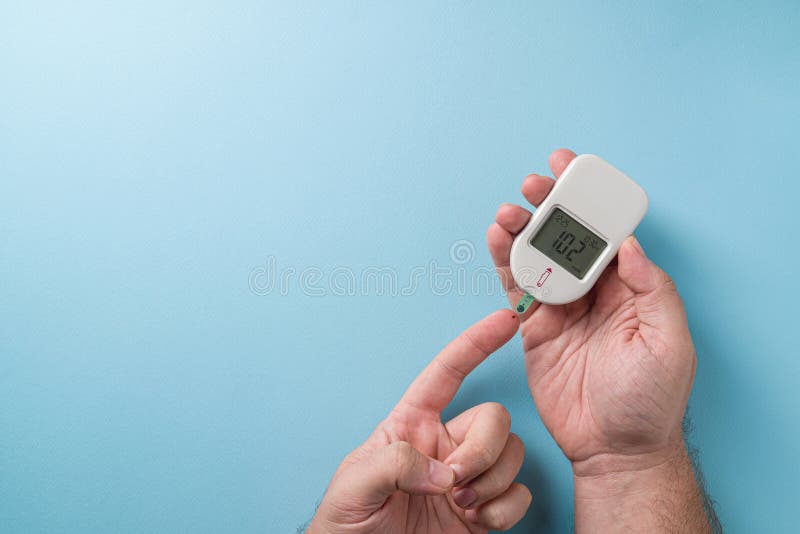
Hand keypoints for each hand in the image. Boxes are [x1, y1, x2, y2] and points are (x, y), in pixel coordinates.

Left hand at [308, 310, 531, 533]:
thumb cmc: (346, 525)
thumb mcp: (354, 485)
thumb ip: (394, 463)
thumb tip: (443, 470)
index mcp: (411, 426)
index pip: (446, 374)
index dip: (474, 344)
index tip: (505, 322)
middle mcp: (445, 446)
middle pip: (493, 417)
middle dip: (484, 448)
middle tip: (454, 481)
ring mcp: (467, 478)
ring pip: (512, 453)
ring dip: (493, 481)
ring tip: (460, 505)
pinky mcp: (484, 510)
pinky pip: (520, 494)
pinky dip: (506, 509)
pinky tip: (477, 521)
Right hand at [487, 149, 695, 474]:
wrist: (614, 449)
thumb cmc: (650, 402)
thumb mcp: (669, 343)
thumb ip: (654, 290)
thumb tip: (630, 246)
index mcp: (630, 290)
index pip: (607, 234)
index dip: (590, 201)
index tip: (573, 171)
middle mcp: (594, 294)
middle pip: (567, 240)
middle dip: (550, 208)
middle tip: (533, 184)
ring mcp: (562, 310)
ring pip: (538, 259)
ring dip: (522, 231)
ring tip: (508, 210)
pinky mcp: (535, 330)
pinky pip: (518, 290)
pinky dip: (505, 264)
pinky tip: (498, 240)